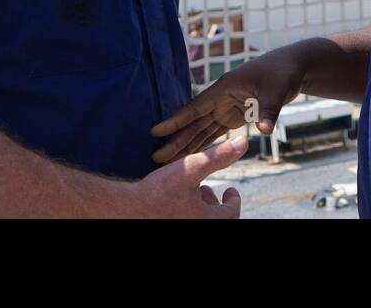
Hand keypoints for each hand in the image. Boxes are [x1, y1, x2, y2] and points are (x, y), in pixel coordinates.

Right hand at [130, 136, 245, 217]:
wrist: (127, 209)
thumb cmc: (158, 190)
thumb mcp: (191, 168)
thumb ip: (218, 156)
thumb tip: (243, 143)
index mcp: (208, 220)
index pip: (231, 214)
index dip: (232, 200)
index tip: (229, 190)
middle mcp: (198, 228)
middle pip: (220, 223)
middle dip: (219, 208)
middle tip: (213, 194)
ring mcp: (184, 228)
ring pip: (203, 223)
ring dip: (204, 211)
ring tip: (196, 195)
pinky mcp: (172, 226)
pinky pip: (189, 222)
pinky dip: (191, 215)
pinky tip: (179, 202)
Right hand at [150, 45, 306, 163]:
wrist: (293, 67)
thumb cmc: (282, 73)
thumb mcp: (276, 91)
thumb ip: (268, 111)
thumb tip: (264, 130)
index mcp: (224, 88)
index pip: (195, 107)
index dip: (175, 120)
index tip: (155, 131)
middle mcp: (220, 99)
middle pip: (193, 123)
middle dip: (176, 140)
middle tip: (155, 156)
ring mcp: (226, 107)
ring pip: (201, 130)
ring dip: (186, 145)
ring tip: (167, 160)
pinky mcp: (234, 115)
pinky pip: (214, 132)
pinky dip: (203, 144)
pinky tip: (190, 156)